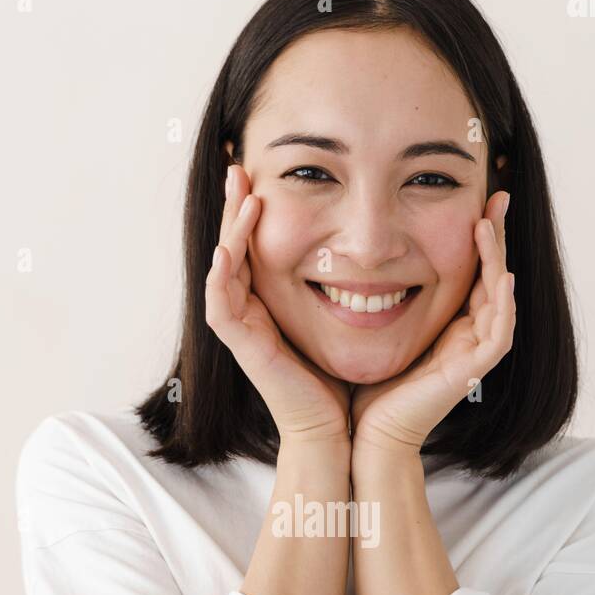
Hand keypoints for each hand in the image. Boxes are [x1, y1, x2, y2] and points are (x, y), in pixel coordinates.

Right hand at [206, 164, 350, 445]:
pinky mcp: (243, 348)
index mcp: (269, 301)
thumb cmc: (343, 378)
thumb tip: (375, 241)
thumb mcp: (347, 315)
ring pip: (222, 268)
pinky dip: (221, 277)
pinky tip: (228, 250)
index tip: (264, 170)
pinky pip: (220, 306)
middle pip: (232, 246)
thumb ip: (349, 281)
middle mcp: (250, 310)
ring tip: (242, 194)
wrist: (335, 429)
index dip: (253, 208)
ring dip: (230, 229)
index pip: (254, 243)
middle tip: (239, 164)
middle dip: (235, 205)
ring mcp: (242, 328)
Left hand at [350, 191, 514, 453]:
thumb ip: (379, 295)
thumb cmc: (368, 389)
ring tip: (489, 223)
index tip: (475, 198)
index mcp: (451, 325)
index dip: (477, 235)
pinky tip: (502, 276)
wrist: (369, 437)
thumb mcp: (375, 327)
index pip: (473, 270)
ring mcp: (474, 355)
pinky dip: (504, 305)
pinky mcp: (472, 374)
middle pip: (493, 276)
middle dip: (496, 236)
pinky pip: (499, 334)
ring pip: (500, 298)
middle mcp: (468, 336)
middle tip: (497, 195)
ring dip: (497, 260)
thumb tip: (359, 254)